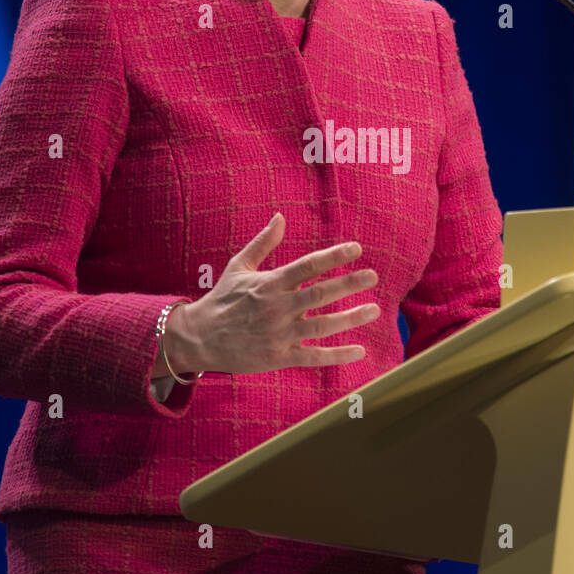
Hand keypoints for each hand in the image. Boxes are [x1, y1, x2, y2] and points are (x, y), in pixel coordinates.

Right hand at [167, 212, 378, 374]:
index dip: (334, 256)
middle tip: (372, 276)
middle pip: (320, 294)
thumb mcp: (239, 266)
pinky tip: (359, 351)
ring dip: (350, 318)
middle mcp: (277, 308)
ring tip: (374, 309)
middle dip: (348, 284)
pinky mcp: (279, 357)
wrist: (199, 338)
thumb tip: (280, 216)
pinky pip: (313, 356)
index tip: (356, 248)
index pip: (308, 266)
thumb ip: (263, 242)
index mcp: (270, 283)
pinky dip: (337, 356)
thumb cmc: (222, 299)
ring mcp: (279, 334)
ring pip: (322, 326)